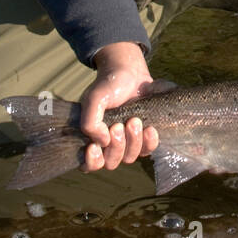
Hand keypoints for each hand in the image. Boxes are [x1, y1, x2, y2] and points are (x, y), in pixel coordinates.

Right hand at [79, 41, 160, 172]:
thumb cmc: (109, 86)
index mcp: (92, 138)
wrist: (130, 73)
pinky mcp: (144, 138)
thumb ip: (90, 121)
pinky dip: (149, 142)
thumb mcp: (94, 99)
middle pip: (111, 162)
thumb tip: (102, 142)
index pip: (87, 165)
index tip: (94, 147)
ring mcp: (127, 143)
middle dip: (116, 146)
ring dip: (132, 142)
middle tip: (119, 125)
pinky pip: (147, 150)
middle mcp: (108, 144)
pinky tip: (150, 129)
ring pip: (130, 157)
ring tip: (134, 121)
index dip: (91, 161)